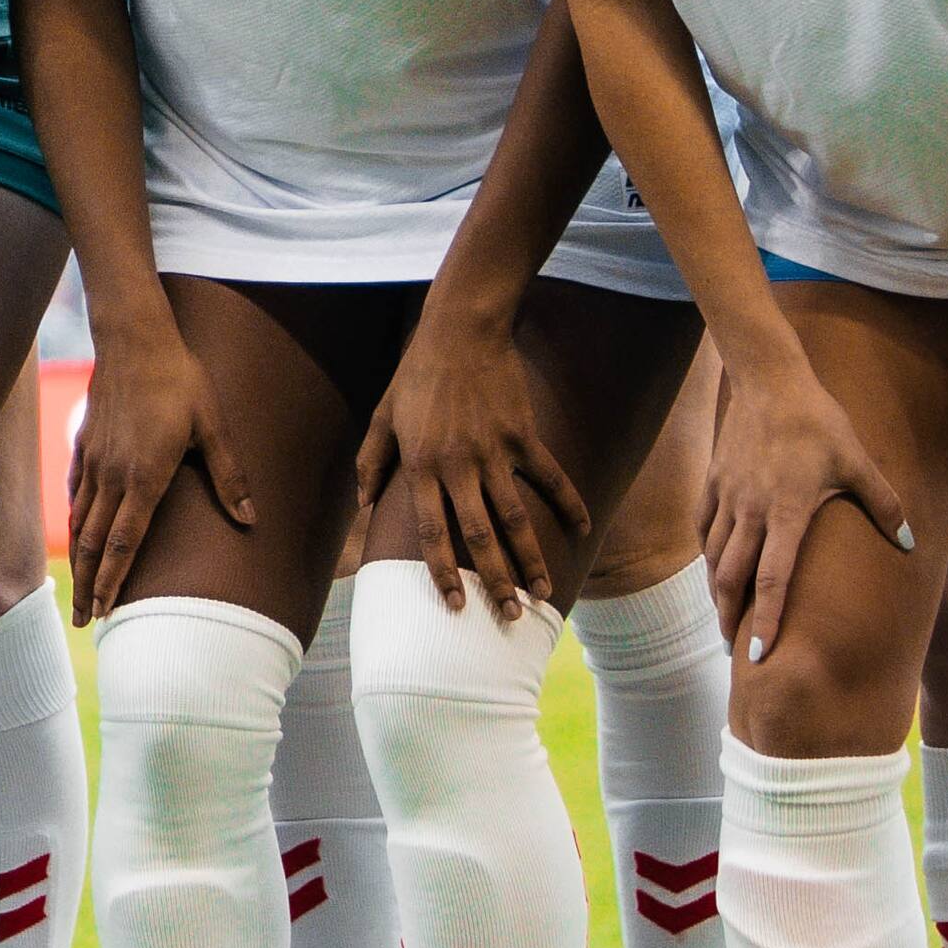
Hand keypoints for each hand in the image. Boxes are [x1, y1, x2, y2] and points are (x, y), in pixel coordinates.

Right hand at [62, 309, 249, 622]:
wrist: (135, 339)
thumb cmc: (180, 380)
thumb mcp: (214, 426)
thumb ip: (229, 476)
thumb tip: (251, 518)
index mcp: (145, 477)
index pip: (125, 543)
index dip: (114, 581)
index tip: (105, 612)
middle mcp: (113, 476)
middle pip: (94, 543)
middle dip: (88, 585)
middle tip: (82, 620)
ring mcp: (94, 461)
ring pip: (80, 522)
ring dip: (79, 561)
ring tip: (77, 590)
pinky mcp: (85, 444)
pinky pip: (75, 492)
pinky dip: (75, 521)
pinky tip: (76, 533)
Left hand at [353, 300, 591, 620]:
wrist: (461, 331)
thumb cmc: (416, 375)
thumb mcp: (383, 416)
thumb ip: (372, 462)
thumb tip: (365, 502)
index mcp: (421, 466)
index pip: (432, 533)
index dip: (443, 572)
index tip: (454, 606)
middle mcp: (459, 466)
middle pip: (480, 536)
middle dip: (494, 581)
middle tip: (509, 616)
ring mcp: (495, 452)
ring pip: (516, 518)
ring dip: (532, 558)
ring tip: (543, 592)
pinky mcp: (523, 436)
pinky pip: (550, 477)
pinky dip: (569, 504)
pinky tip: (582, 530)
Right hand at [700, 342, 917, 668]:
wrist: (770, 380)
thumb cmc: (818, 421)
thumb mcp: (858, 461)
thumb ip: (883, 504)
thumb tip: (910, 544)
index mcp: (786, 512)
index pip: (774, 578)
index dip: (767, 619)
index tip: (762, 654)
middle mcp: (750, 511)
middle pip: (732, 578)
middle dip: (731, 618)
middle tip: (734, 652)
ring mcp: (728, 496)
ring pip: (714, 556)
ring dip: (718, 591)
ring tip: (724, 617)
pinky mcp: (715, 481)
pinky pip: (704, 527)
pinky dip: (708, 553)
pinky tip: (714, 566)